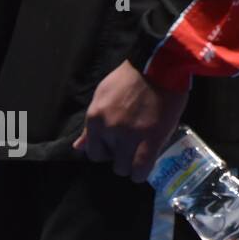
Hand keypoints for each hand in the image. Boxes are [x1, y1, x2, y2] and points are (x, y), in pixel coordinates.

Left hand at [72, 59, 188, 181]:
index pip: (93, 151)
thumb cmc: (131, 77)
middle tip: (131, 147)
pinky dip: (140, 173)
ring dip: (131, 165)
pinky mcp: (152, 139)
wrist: (159, 66)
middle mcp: (109, 130)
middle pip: (108, 160)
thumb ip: (92, 125)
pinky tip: (143, 169)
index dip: (105, 150)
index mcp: (95, 118)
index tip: (116, 145)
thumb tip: (78, 147)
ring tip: (140, 154)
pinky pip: (141, 168)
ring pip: (124, 168)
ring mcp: (130, 136)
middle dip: (118, 157)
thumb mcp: (103, 96)